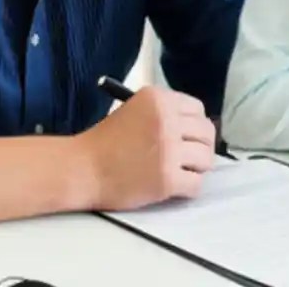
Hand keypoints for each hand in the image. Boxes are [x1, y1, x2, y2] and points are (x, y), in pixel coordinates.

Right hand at [78, 86, 215, 209]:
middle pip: (207, 132)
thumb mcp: (134, 111)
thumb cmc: (104, 142)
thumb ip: (163, 113)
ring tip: (183, 172)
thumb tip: (193, 127)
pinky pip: (196, 184)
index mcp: (158, 100)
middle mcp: (167, 120)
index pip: (197, 109)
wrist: (81, 168)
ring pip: (206, 158)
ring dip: (198, 167)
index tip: (188, 136)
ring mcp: (169, 150)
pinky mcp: (168, 178)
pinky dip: (189, 188)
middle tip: (191, 157)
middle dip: (202, 146)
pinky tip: (177, 187)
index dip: (195, 125)